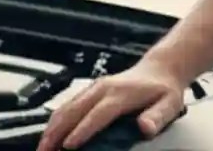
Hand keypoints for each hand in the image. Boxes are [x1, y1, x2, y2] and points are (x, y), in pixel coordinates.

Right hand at [36, 59, 186, 150]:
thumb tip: (145, 128)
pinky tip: (50, 135)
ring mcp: (94, 88)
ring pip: (66, 107)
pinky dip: (56, 121)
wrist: (159, 69)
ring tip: (42, 148)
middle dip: (56, 133)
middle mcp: (103, 88)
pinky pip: (68, 105)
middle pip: (73, 110)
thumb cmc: (163, 90)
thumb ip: (157, 117)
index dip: (82, 131)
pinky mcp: (89, 91)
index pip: (97, 115)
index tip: (69, 147)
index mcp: (120, 94)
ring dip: (52, 128)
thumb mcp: (169, 104)